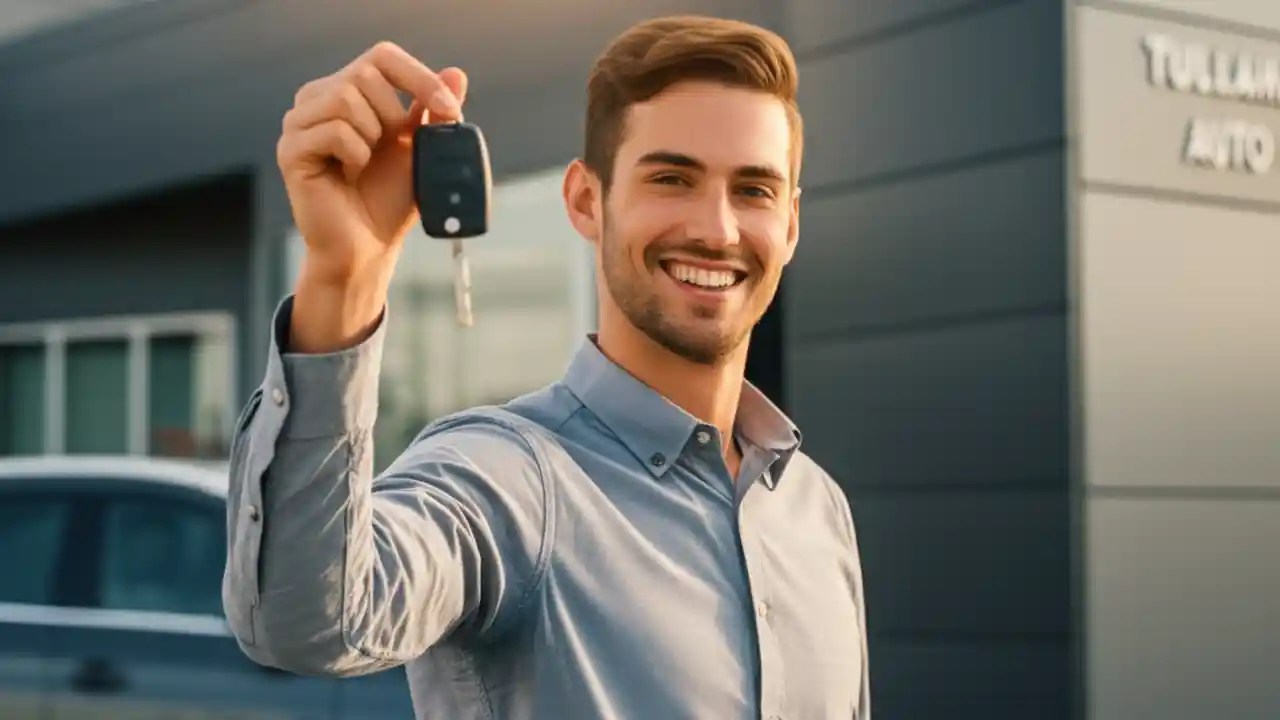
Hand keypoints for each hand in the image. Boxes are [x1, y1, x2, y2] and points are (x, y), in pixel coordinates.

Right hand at [276, 41, 467, 288]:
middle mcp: (317, 99)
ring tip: (363, 163)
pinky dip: (355, 155)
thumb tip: (456, 73)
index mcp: (346, 90)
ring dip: (371, 137)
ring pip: (346, 99)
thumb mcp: (420, 147)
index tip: (447, 107)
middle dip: (391, 116)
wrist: (368, 246)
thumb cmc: (390, 197)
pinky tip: (347, 174)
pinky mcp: (290, 150)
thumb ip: (433, 110)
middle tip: (387, 149)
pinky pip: (334, 131)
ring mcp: (298, 123)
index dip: (418, 76)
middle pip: (364, 74)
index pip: (382, 56)